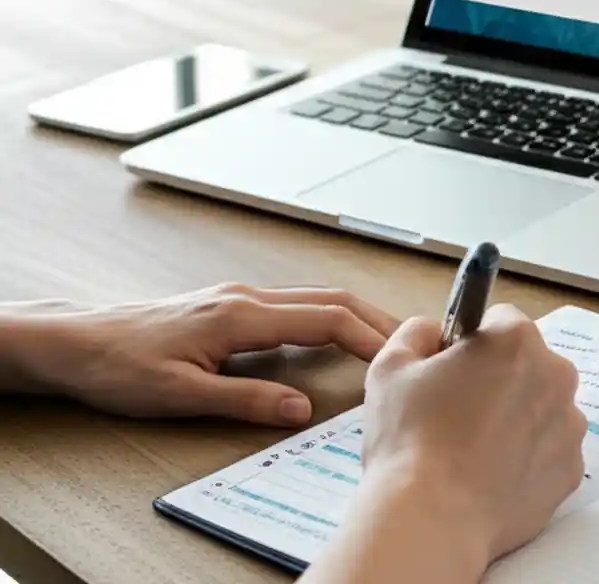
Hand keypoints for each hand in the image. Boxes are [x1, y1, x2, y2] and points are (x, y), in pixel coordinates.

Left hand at [0, 283, 398, 426]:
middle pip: (331, 299)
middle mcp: (246, 298)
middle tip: (413, 343)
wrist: (77, 343)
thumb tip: (301, 409)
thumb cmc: (119, 367)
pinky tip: (335, 337)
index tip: (399, 356)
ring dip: (355, 316)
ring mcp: (239, 298)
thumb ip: (245, 401)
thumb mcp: (181, 395)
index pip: (325, 318)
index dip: (368, 337)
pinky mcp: (231, 306)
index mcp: (241, 315)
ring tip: (386, 341)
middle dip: (376, 320)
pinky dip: (329, 317)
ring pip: (315, 297)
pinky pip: (296, 305)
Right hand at [301, 305, 586, 583]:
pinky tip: (492, 476)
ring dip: (517, 419)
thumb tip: (435, 332)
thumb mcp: (390, 367)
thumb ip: (417, 332)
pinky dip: (527, 459)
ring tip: (473, 451)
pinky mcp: (572, 470)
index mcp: (516, 340)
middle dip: (499, 380)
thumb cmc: (409, 439)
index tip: (451, 370)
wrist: (432, 520)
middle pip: (528, 364)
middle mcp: (556, 375)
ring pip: (542, 408)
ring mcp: (570, 426)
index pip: (500, 321)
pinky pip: (549, 452)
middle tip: (458, 414)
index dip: (471, 343)